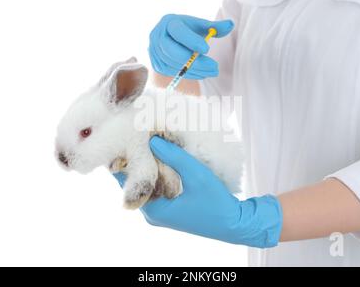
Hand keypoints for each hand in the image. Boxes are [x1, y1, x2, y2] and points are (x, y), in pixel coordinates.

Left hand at [113, 136, 282, 247]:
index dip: (125, 159)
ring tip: (148, 141)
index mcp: (154, 210)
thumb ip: (174, 156)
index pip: (126, 182)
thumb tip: (152, 139)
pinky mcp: (169, 209)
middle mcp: (152, 214)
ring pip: (146, 184)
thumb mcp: (196, 175)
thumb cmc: (216, 202)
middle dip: (137, 159)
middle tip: (137, 135)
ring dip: (148, 165)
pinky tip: (162, 156)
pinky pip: (156, 188)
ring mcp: (160, 213)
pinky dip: (157, 172)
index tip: (126, 138)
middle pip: (134, 182)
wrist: (234, 224)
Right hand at [148, 14, 233, 78]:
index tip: (207, 49)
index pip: (178, 32)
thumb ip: (215, 27)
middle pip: (171, 51)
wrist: (172, 40)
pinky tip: (202, 73)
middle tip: (215, 67)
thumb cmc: (189, 31)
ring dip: (195, 70)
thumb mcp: (201, 26)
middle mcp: (157, 36)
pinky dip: (188, 74)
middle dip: (193, 62)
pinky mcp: (156, 65)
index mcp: (169, 22)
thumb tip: (231, 24)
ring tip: (213, 70)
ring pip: (173, 64)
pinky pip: (172, 72)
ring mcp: (154, 52)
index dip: (192, 41)